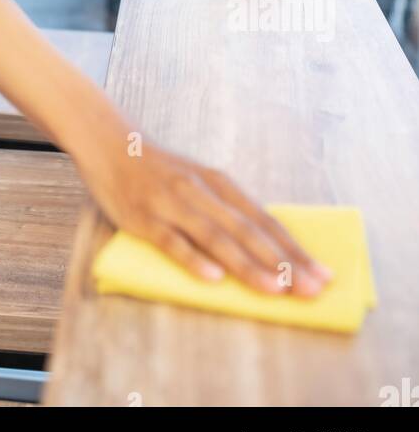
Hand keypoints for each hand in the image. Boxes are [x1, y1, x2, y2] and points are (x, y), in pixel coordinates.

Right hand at [90, 132, 333, 295]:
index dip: (294, 249)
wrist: (108, 141)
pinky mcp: (143, 217)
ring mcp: (171, 204)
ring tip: (274, 289)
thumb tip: (262, 247)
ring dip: (247, 265)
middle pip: (247, 231)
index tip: (324, 276)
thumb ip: (224, 210)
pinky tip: (213, 278)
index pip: (264, 221)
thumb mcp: (197, 181)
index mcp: (218, 183)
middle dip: (281, 262)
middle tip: (310, 290)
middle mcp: (200, 191)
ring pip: (215, 237)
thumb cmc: (157, 169)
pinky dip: (193, 259)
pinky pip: (171, 241)